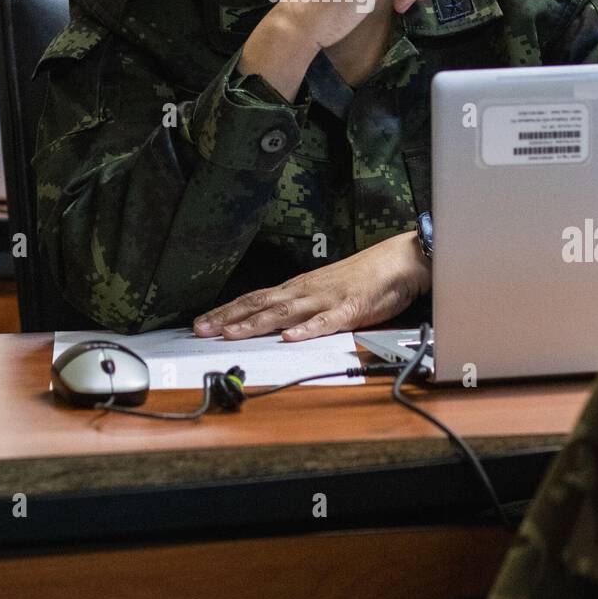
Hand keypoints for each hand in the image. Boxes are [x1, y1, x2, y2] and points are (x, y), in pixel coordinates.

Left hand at [193, 231, 430, 340]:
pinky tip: (290, 337)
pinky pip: (326, 321)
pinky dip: (307, 330)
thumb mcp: (324, 290)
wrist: (398, 261)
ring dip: (256, 323)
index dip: (227, 311)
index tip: (201, 323)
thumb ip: (300, 305)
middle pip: (260, 304)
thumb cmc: (362, 277)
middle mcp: (305, 291)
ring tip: (231, 334)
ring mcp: (326, 299)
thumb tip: (272, 320)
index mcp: (298, 287)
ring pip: (285, 312)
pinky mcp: (350, 309)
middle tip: (200, 330)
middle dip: (229, 318)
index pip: (254, 299)